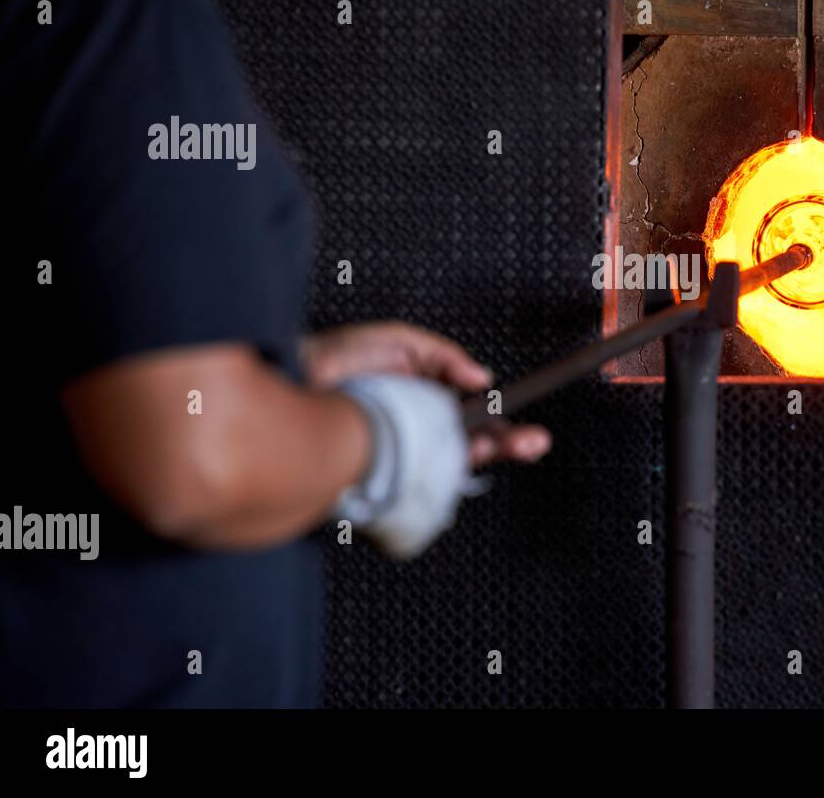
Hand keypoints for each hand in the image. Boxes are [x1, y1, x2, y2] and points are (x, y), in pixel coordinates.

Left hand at [301, 322, 549, 467]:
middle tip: (531, 443)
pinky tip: (453, 460)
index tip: (529, 432)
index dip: (505, 425)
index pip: (479, 417)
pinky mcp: (383, 473)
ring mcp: (404, 453)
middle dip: (508, 445)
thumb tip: (482, 377)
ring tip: (492, 445)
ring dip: (480, 458)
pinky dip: (441, 475)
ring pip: (454, 466)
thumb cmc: (337, 358)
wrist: (293, 380)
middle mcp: (421, 429)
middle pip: (475, 446)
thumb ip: (445, 356)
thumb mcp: (400, 341)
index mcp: (431, 399)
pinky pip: (419, 482)